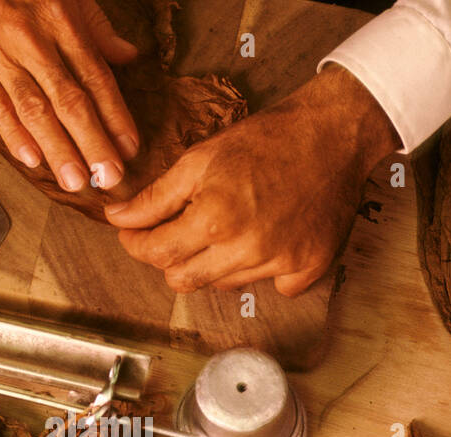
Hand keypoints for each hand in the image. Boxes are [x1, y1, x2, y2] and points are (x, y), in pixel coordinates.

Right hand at [0, 0, 140, 191]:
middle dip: (93, 142)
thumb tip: (127, 56)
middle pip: (69, 99)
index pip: (95, 76)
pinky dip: (12, 134)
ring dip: (57, 148)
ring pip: (33, 108)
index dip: (115, 115)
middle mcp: (32, 39)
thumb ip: (94, 26)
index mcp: (60, 20)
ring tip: (75, 181)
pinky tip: (31, 160)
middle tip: (109, 178)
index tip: (129, 149)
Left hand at [104, 65, 399, 295]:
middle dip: (172, 257)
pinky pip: (270, 287)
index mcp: (214, 220)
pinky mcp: (307, 269)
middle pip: (183, 280)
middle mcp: (246, 249)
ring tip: (230, 224)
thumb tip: (117, 219)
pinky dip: (264, 269)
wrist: (333, 134)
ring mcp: (279, 263)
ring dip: (215, 261)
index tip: (135, 234)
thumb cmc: (266, 139)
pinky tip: (267, 238)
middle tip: (180, 229)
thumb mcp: (200, 159)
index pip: (156, 254)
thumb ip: (155, 197)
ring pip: (222, 285)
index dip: (136, 244)